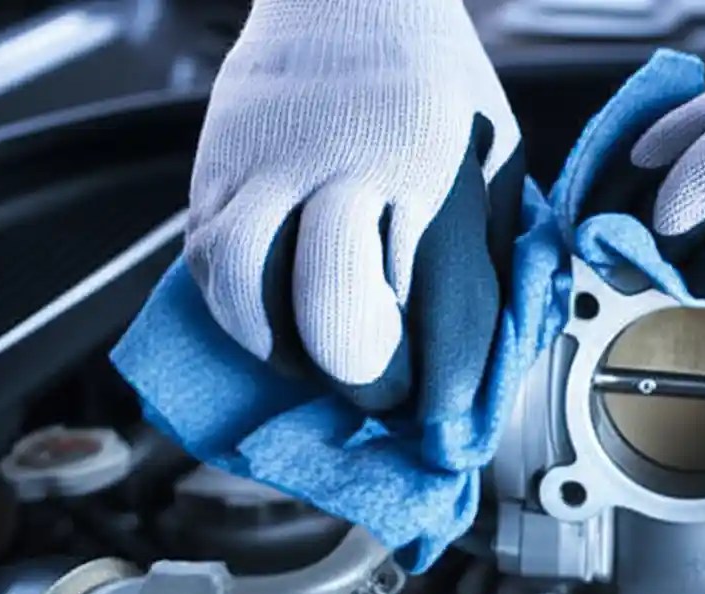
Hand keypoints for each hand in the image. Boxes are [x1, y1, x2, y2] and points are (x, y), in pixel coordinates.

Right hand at [185, 0, 523, 414]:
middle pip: (334, 312)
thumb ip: (488, 247)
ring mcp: (266, 166)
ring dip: (286, 354)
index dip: (438, 381)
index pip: (435, 308)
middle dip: (363, 379)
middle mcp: (341, 168)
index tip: (439, 403)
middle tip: (382, 391)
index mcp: (426, 165)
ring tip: (318, 362)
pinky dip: (238, 312)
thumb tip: (482, 348)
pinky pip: (208, 263)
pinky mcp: (214, 165)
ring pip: (248, 298)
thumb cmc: (436, 78)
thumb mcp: (496, 153)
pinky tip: (272, 317)